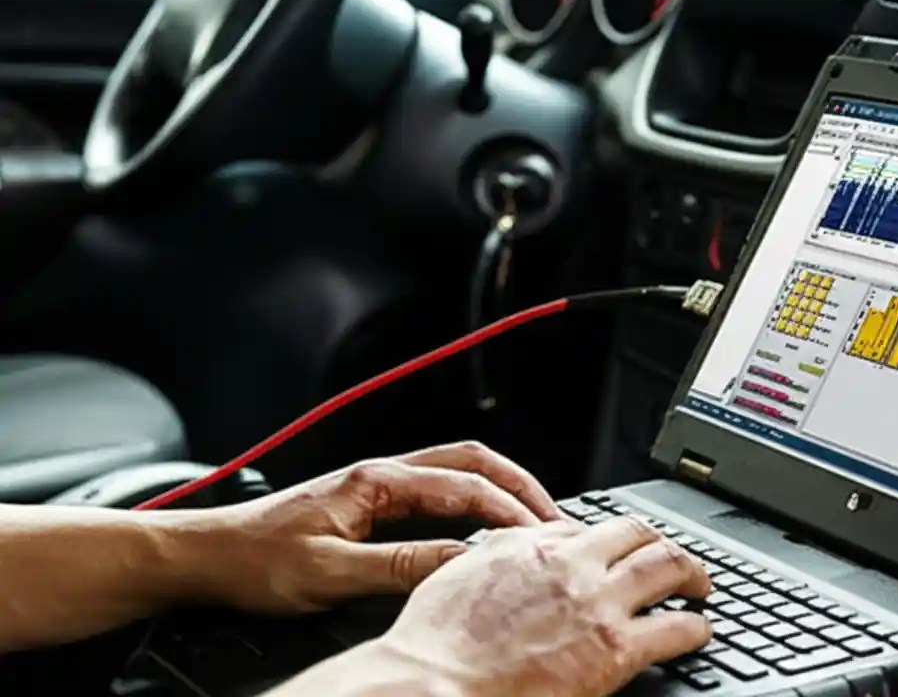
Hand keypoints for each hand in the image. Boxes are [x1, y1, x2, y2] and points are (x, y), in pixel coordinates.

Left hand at [190, 441, 559, 613]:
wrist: (206, 557)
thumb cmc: (255, 562)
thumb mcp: (331, 572)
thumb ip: (401, 565)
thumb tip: (465, 561)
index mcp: (376, 480)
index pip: (464, 484)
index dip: (509, 509)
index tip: (540, 536)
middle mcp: (381, 473)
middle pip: (471, 461)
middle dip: (519, 484)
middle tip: (555, 517)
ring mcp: (377, 486)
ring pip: (457, 472)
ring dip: (499, 490)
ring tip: (532, 520)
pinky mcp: (370, 503)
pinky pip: (438, 493)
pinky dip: (474, 504)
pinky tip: (485, 531)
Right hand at [377, 516, 712, 696]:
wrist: (435, 682)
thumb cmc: (435, 641)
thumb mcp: (462, 572)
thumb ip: (500, 553)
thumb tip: (518, 546)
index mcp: (534, 544)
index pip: (593, 527)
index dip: (615, 539)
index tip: (624, 551)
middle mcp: (573, 565)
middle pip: (639, 536)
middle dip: (664, 545)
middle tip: (677, 560)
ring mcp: (598, 605)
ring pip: (668, 568)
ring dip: (693, 574)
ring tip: (700, 587)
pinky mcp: (615, 651)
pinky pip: (675, 628)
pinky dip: (695, 628)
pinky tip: (698, 633)